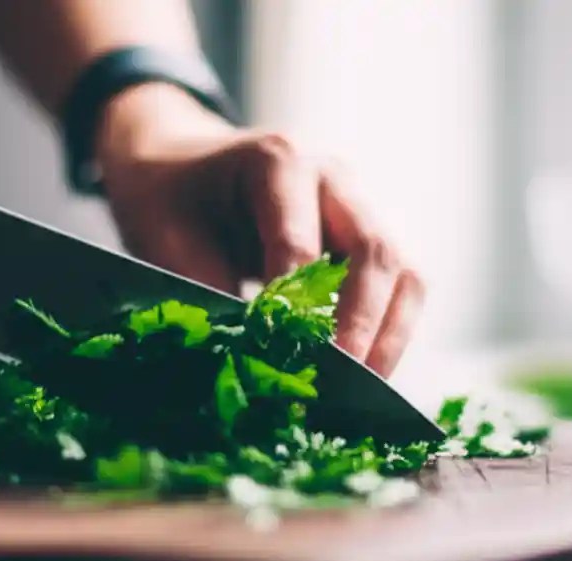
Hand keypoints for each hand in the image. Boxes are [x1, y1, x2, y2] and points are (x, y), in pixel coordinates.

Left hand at [96, 84, 424, 376]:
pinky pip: (401, 288)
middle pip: (375, 251)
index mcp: (279, 161)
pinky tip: (365, 373)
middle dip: (360, 323)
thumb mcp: (167, 241)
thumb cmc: (169, 200)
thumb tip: (250, 362)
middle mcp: (333, 178)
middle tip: (340, 380)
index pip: (301, 243)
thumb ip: (208, 294)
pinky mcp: (368, 240)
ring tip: (364, 389)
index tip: (284, 356)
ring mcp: (359, 208)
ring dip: (389, 334)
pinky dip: (389, 332)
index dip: (297, 306)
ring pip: (404, 272)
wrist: (178, 165)